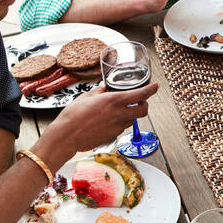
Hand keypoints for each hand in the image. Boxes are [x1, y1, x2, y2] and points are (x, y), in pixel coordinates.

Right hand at [45, 82, 159, 153]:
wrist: (66, 136)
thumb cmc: (73, 116)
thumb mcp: (85, 97)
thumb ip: (98, 91)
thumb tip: (103, 87)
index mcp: (114, 100)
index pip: (141, 94)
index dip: (151, 89)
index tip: (155, 86)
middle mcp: (120, 114)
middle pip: (144, 110)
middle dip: (144, 105)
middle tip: (139, 101)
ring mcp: (118, 127)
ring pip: (133, 120)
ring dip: (130, 114)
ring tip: (117, 111)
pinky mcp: (113, 136)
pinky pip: (122, 128)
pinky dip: (119, 123)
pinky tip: (107, 121)